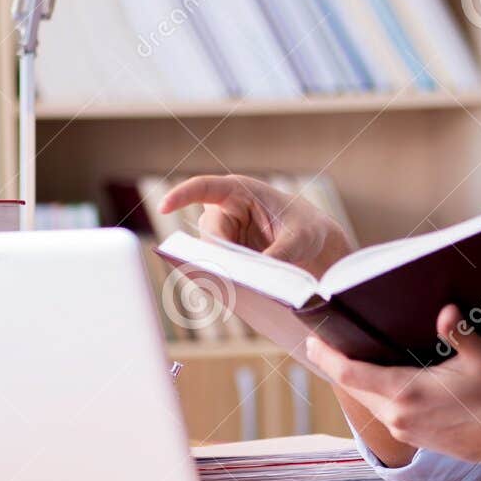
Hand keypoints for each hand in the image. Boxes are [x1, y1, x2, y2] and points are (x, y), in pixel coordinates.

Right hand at [158, 174, 352, 277]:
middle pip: (208, 232)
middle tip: (230, 274)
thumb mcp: (297, 240)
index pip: (203, 187)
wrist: (316, 243)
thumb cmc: (307, 229)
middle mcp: (227, 210)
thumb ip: (275, 255)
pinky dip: (227, 279)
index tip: (163, 208)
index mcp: (241, 191)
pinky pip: (218, 267)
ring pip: (210, 254)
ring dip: (223, 269)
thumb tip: (253, 275)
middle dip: (218, 254)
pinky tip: (243, 292)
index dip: (181, 195)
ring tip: (243, 287)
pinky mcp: (228, 254)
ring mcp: (226, 233)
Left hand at [305, 303, 480, 470]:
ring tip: (347, 358)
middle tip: (322, 343)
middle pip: (354, 389)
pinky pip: (383, 412)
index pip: (352, 375)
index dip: (327, 357)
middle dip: (337, 366)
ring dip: (356, 382)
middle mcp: (399, 417)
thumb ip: (459, 333)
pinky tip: (380, 380)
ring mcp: (406, 431)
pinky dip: (374, 394)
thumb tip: (445, 312)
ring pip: (368, 402)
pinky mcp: (417, 438)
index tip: (312, 341)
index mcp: (407, 395)